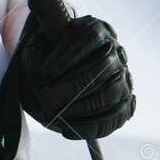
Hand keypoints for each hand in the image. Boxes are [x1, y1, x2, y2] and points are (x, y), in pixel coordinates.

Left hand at [17, 14, 135, 139]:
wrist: (61, 75)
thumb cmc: (48, 56)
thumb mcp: (38, 44)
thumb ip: (37, 46)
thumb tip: (34, 57)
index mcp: (96, 29)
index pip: (90, 36)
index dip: (69, 55)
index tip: (45, 72)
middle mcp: (116, 51)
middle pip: (103, 66)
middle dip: (71, 85)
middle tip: (45, 98)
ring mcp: (124, 77)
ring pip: (111, 92)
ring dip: (81, 106)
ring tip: (54, 113)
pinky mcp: (126, 103)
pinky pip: (115, 117)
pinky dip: (90, 126)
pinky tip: (67, 130)